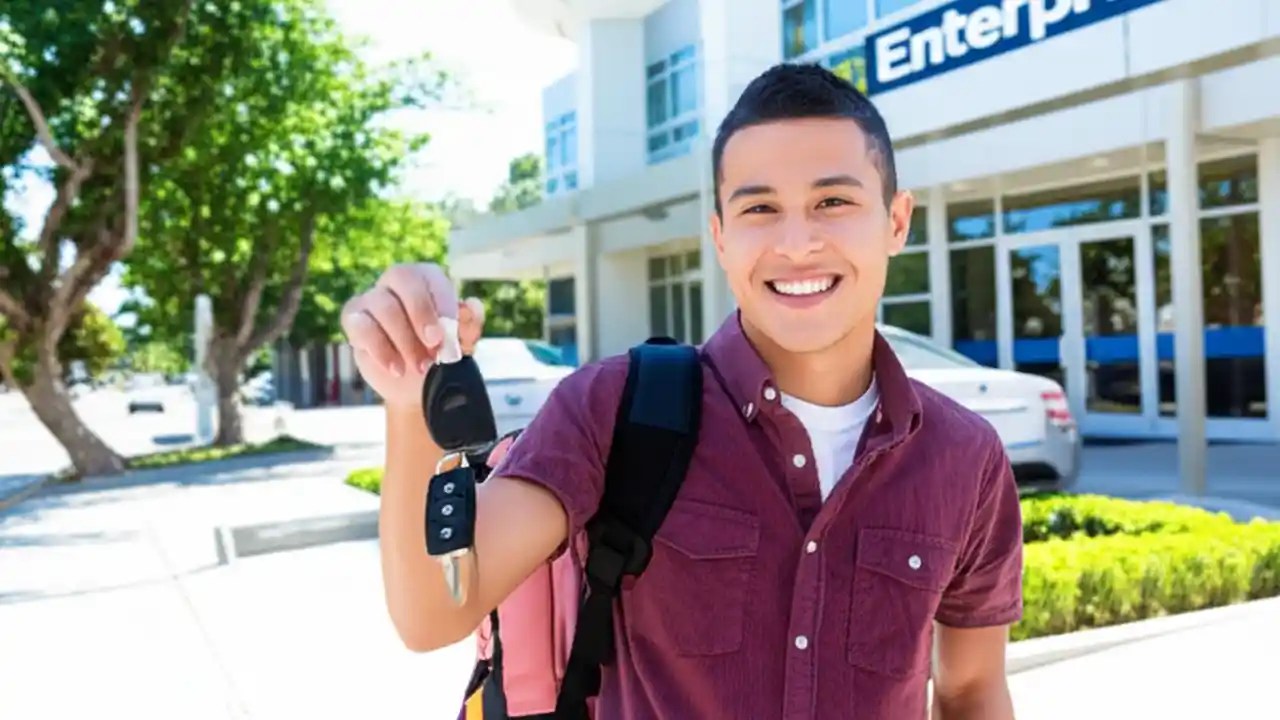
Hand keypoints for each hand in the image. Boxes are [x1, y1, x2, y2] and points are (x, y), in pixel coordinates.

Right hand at [341, 263, 484, 408]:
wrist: (416, 388)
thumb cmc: (440, 355)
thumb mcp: (461, 344)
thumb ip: (468, 325)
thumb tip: (471, 305)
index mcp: (426, 280)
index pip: (430, 275)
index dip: (442, 300)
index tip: (450, 331)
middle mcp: (396, 283)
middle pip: (401, 277)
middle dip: (421, 311)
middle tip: (435, 343)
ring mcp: (372, 299)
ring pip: (383, 305)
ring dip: (405, 339)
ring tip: (422, 366)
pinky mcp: (354, 320)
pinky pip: (362, 326)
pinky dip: (381, 350)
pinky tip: (396, 368)